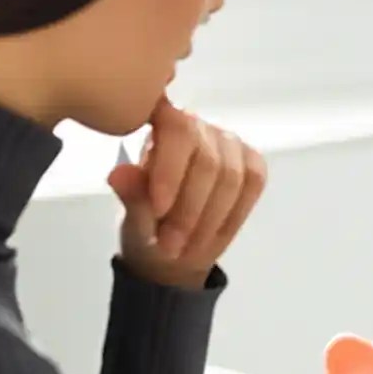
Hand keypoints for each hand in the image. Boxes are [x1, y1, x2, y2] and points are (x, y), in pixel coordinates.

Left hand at [107, 96, 267, 289]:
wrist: (173, 249)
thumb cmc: (148, 226)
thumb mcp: (134, 218)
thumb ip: (131, 195)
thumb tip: (118, 173)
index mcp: (159, 124)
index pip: (177, 129)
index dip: (171, 170)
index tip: (158, 210)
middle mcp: (197, 124)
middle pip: (207, 160)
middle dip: (189, 210)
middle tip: (169, 246)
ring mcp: (228, 142)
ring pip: (231, 177)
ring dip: (210, 220)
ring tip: (186, 247)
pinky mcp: (252, 163)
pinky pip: (253, 184)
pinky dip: (233, 216)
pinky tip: (214, 233)